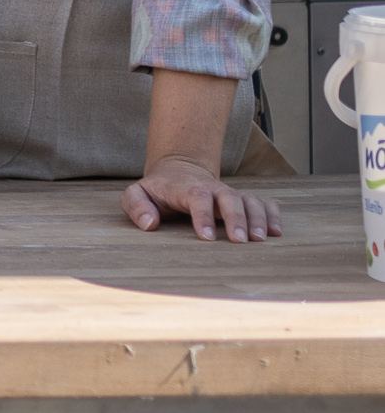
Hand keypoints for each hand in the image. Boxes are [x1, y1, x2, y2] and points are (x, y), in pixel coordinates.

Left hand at [123, 153, 282, 241]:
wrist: (179, 171)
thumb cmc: (157, 190)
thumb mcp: (136, 193)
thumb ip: (136, 206)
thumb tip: (150, 224)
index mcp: (186, 188)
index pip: (197, 197)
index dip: (204, 215)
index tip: (207, 237)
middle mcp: (213, 189)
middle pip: (229, 198)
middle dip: (236, 218)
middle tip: (240, 241)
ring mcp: (230, 194)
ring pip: (250, 200)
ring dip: (258, 219)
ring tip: (260, 240)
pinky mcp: (243, 200)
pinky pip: (264, 203)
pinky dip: (273, 215)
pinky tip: (276, 232)